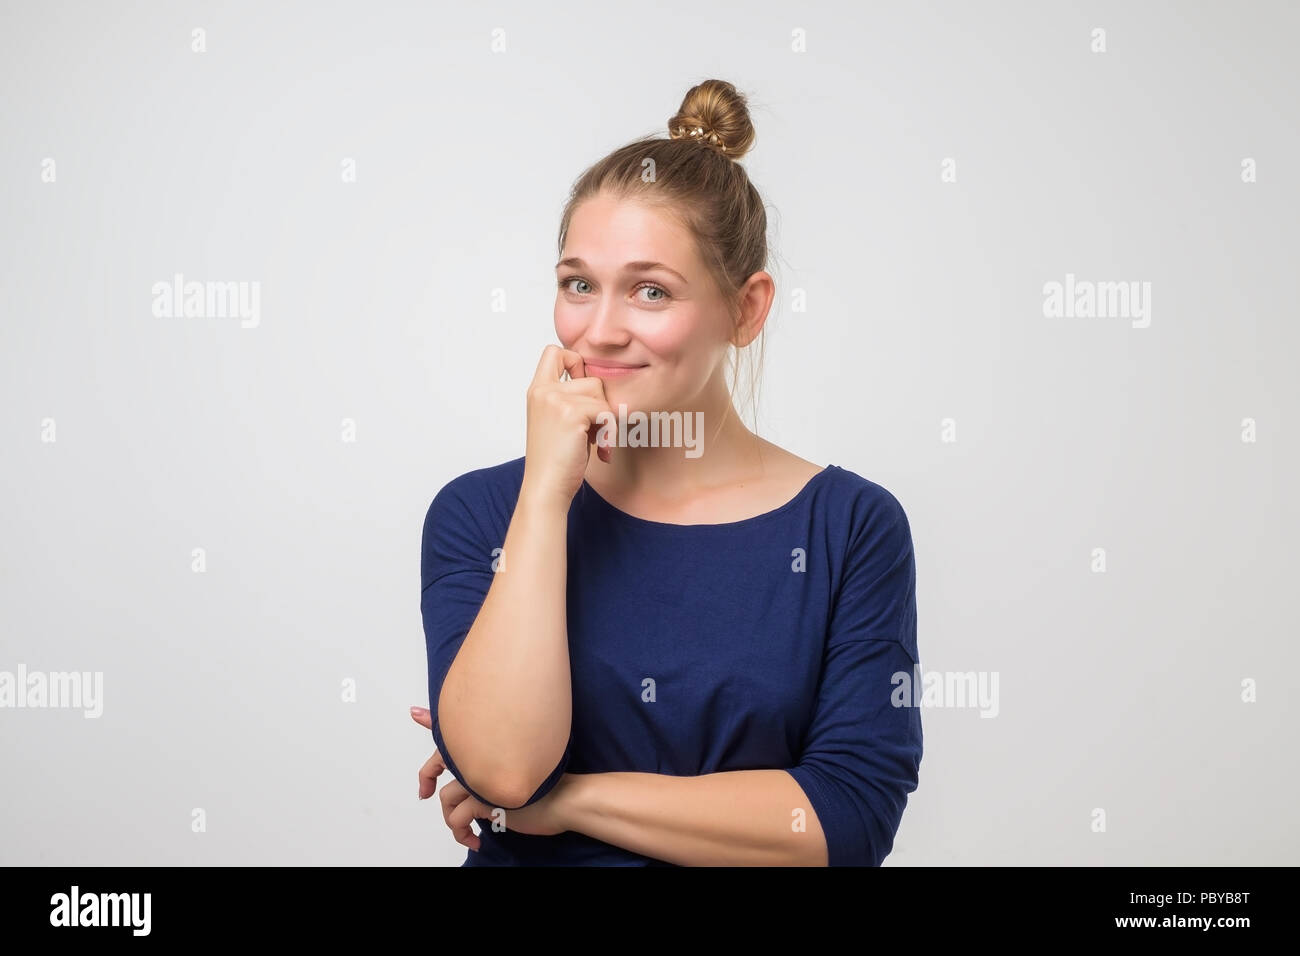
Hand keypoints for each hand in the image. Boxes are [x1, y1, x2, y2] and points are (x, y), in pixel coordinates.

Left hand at [409, 706, 572, 848]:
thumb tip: (488, 781)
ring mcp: (480, 778)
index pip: (455, 728)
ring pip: (445, 798)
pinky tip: (475, 839)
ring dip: (451, 818)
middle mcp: (480, 758)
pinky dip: (461, 833)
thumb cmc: (549, 787)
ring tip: (465, 829)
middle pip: (438, 764)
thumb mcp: (520, 770)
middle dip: (426, 780)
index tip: (416, 714)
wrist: (565, 798)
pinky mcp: (482, 800)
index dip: (432, 719)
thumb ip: (500, 767)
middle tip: (424, 792)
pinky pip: (457, 819)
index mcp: (490, 746)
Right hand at [521, 344, 614, 508]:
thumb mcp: (555, 421)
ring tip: (592, 441)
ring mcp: (556, 400)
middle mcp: (543, 390)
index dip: (575, 362)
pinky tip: (599, 450)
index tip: (582, 391)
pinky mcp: (572, 413)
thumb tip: (599, 383)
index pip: (555, 351)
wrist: (546, 488)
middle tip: (591, 430)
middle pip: (591, 377)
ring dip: (604, 420)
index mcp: (537, 390)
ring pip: (601, 394)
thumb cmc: (554, 460)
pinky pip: (606, 412)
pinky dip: (609, 432)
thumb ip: (568, 398)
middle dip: (598, 404)